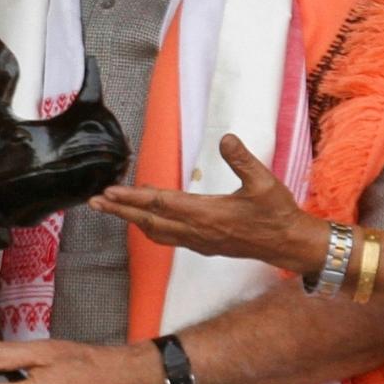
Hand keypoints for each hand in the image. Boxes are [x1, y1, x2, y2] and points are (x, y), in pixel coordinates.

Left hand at [90, 134, 319, 274]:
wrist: (288, 244)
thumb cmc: (277, 213)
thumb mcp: (263, 182)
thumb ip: (242, 159)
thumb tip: (226, 138)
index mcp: (208, 215)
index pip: (161, 205)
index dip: (133, 198)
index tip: (110, 193)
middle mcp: (198, 232)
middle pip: (150, 221)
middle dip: (120, 211)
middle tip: (95, 203)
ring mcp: (199, 241)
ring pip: (157, 231)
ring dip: (132, 220)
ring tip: (113, 209)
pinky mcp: (204, 245)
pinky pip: (169, 237)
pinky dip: (151, 226)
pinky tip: (146, 220)